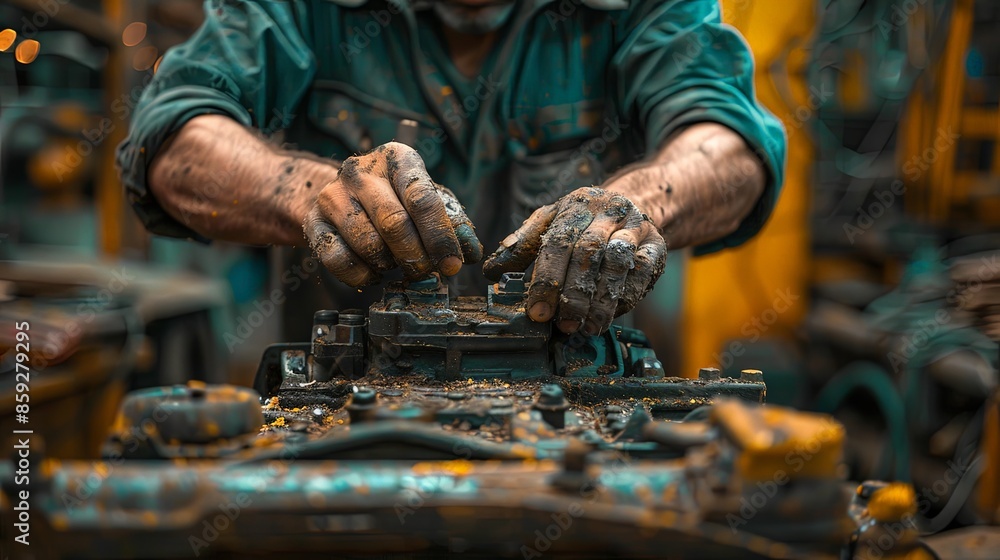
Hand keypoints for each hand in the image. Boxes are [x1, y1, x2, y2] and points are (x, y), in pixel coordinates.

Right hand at [304, 142, 482, 285]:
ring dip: (389, 265)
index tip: (452, 263)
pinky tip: (373, 273)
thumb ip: (452, 222)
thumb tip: (470, 251)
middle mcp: (361, 171)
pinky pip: (338, 259)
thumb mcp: (427, 199)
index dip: (440, 236)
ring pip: (367, 243)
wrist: (341, 195)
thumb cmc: (395, 198)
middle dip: (416, 256)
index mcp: (397, 158)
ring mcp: (333, 195)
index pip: (422, 198)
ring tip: (397, 265)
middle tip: (425, 272)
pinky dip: (362, 276)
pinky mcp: (313, 222)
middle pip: (394, 223)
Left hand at [483, 187, 665, 334]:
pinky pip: (644, 272)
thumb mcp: (551, 222)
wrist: (637, 202)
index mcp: (575, 206)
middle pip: (589, 252)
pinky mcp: (657, 245)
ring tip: (587, 327)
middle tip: (563, 324)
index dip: (546, 279)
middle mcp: (607, 211)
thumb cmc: (584, 221)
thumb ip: (523, 245)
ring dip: (602, 300)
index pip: (558, 242)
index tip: (537, 312)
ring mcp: (635, 227)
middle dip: (574, 294)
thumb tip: (491, 270)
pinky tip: (611, 316)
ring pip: (619, 263)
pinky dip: (626, 297)